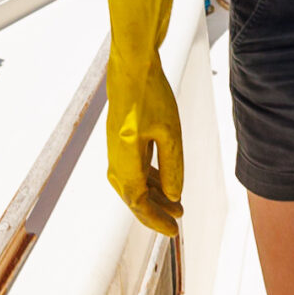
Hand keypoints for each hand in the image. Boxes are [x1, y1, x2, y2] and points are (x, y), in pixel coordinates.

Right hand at [106, 0, 183, 235]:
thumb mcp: (170, 132)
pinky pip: (133, 168)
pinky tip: (165, 180)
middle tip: (177, 222)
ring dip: (154, 195)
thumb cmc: (150, 94)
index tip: (173, 229)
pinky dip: (149, 178)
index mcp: (124, 160)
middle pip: (134, 196)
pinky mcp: (121, 138)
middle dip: (155, 211)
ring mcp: (116, 148)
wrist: (132, 65)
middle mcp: (116, 158)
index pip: (138, 201)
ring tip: (176, 204)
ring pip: (133, 183)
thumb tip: (174, 196)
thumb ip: (172, 166)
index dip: (155, 218)